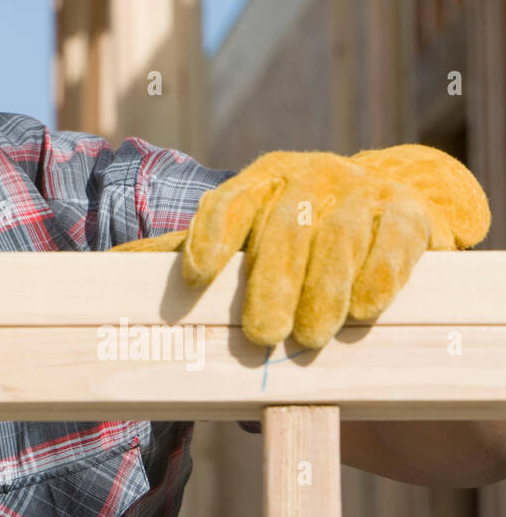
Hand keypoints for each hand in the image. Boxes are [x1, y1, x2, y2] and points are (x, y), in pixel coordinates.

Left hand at [112, 145, 489, 347]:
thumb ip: (187, 248)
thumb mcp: (246, 231)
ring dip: (324, 289)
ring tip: (311, 336)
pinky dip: (379, 275)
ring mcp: (359, 192)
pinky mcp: (407, 213)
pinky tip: (366, 309)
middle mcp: (307, 180)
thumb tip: (110, 265)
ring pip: (338, 238)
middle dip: (273, 285)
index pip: (228, 204)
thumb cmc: (297, 230)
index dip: (210, 236)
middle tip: (262, 336)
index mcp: (259, 183)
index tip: (194, 274)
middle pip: (284, 231)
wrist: (389, 205)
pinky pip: (393, 242)